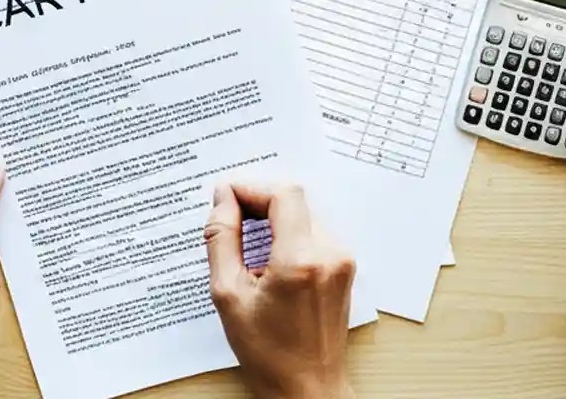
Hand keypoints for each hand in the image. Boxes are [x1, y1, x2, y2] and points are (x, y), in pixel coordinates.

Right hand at [204, 183, 355, 398]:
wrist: (307, 387)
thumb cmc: (268, 353)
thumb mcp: (229, 295)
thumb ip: (222, 240)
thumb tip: (221, 200)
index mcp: (301, 261)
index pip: (282, 194)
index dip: (250, 187)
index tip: (224, 197)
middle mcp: (329, 254)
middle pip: (294, 200)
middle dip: (258, 200)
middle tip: (228, 216)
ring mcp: (342, 260)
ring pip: (304, 213)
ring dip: (273, 216)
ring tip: (244, 238)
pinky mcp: (345, 266)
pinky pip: (314, 231)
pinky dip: (288, 231)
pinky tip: (266, 253)